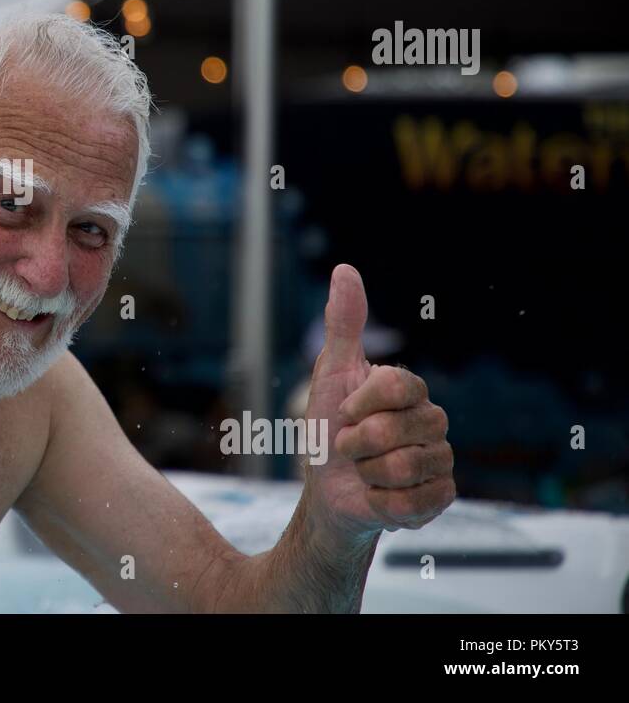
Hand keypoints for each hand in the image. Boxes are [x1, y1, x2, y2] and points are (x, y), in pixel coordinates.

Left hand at [303, 264, 454, 538]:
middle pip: (393, 430)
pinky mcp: (441, 496)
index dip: (359, 403)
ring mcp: (441, 459)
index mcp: (410, 390)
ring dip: (367, 473)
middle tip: (350, 446)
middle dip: (354, 443)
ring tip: (365, 470)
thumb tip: (345, 268)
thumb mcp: (330, 374)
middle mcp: (433, 421)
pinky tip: (380, 495)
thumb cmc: (330, 428)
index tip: (345, 411)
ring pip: (401, 467)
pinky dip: (382, 501)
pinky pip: (412, 501)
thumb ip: (343, 324)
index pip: (396, 385)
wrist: (329, 489)